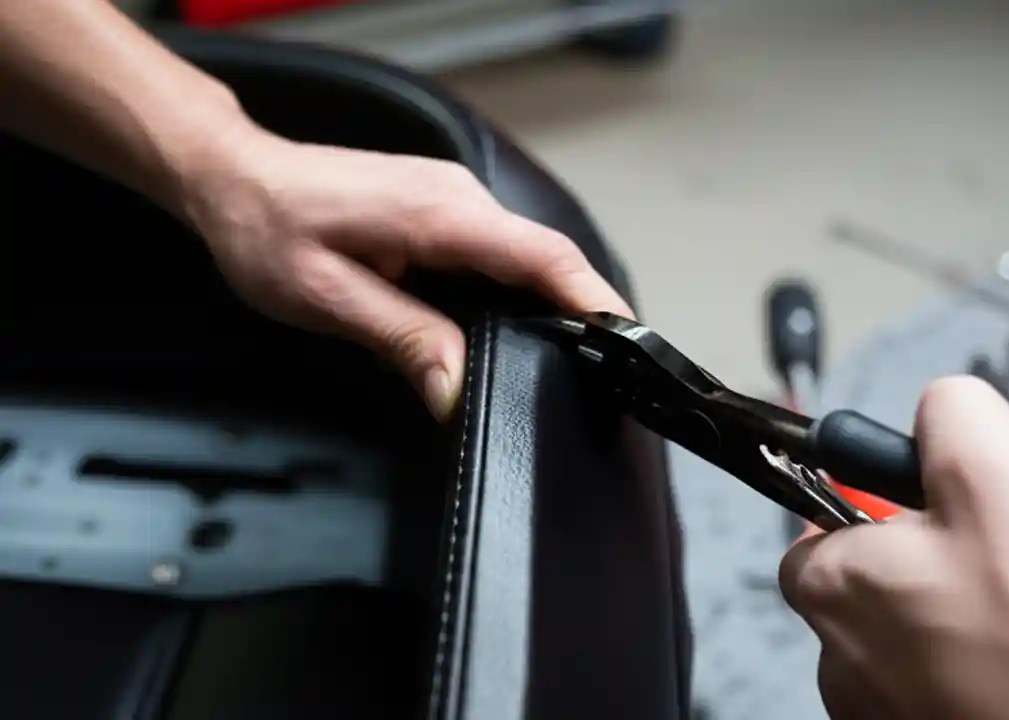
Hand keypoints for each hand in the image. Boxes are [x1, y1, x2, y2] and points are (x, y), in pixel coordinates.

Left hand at [180, 123, 631, 420]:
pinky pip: (501, 251)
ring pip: (526, 255)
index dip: (592, 300)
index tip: (629, 343)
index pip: (542, 256)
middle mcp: (458, 197)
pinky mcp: (444, 210)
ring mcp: (454, 199)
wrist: (232, 178)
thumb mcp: (326, 297)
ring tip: (575, 362)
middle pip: (546, 258)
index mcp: (438, 213)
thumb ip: (403, 338)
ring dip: (554, 303)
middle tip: (607, 375)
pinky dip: (522, 289)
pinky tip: (519, 329)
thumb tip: (459, 390)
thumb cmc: (266, 231)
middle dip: (584, 312)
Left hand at [779, 377, 1008, 719]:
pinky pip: (975, 681)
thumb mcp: (996, 471)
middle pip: (892, 576)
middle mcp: (845, 657)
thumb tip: (945, 404)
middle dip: (957, 556)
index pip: (823, 518)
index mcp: (833, 583)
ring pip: (939, 632)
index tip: (943, 495)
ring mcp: (892, 708)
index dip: (890, 496)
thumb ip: (953, 414)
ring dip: (991, 613)